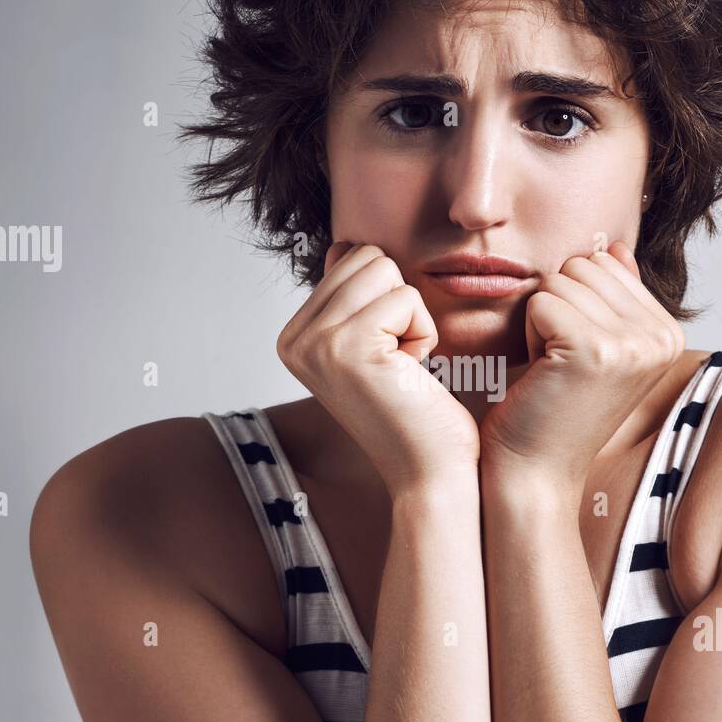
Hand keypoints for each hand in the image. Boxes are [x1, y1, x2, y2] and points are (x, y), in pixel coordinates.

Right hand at [277, 242, 479, 493]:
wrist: (429, 475)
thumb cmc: (414, 413)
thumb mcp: (372, 347)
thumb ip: (351, 297)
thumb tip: (344, 247)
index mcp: (292, 337)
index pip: (350, 259)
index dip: (387, 302)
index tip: (384, 357)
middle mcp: (292, 340)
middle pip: (367, 258)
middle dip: (399, 303)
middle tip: (397, 362)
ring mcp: (314, 343)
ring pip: (385, 270)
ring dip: (412, 318)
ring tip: (402, 367)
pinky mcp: (346, 346)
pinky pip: (406, 298)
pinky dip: (424, 333)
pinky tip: (411, 374)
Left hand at [479, 241, 684, 492]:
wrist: (535, 471)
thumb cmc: (556, 408)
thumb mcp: (598, 347)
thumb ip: (615, 296)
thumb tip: (616, 247)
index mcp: (668, 332)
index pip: (604, 263)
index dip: (575, 303)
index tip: (578, 354)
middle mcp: (660, 337)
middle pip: (583, 265)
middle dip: (558, 307)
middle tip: (561, 362)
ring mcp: (632, 343)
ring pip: (560, 279)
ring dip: (541, 321)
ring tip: (553, 368)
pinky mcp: (593, 349)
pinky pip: (541, 300)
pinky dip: (528, 333)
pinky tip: (542, 371)